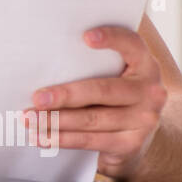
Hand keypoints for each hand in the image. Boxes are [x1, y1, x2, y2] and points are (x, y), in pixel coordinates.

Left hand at [25, 25, 168, 181]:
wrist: (142, 135)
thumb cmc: (117, 95)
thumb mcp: (117, 75)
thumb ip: (96, 63)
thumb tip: (44, 58)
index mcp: (145, 65)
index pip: (132, 45)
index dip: (112, 38)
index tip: (86, 37)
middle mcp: (150, 91)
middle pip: (103, 90)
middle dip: (66, 95)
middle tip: (38, 97)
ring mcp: (143, 120)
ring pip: (92, 119)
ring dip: (56, 120)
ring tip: (30, 118)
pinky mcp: (131, 144)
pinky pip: (91, 140)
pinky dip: (62, 139)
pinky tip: (42, 136)